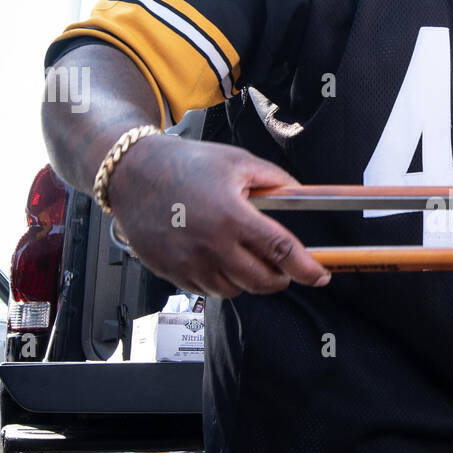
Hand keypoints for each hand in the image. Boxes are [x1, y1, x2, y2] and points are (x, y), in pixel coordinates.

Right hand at [107, 134, 330, 297]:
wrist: (132, 174)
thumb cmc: (184, 165)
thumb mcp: (237, 162)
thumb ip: (275, 181)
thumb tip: (303, 195)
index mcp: (232, 216)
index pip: (281, 252)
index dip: (306, 269)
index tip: (320, 276)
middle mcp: (211, 245)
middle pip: (262, 281)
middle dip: (280, 277)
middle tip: (282, 266)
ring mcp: (190, 264)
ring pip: (236, 290)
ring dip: (249, 279)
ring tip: (243, 254)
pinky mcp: (172, 273)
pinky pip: (208, 290)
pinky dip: (221, 280)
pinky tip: (217, 257)